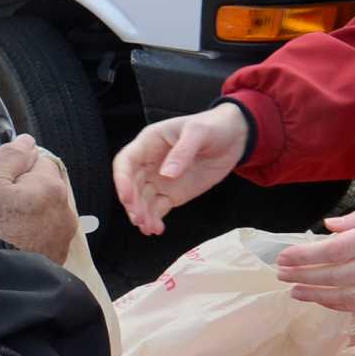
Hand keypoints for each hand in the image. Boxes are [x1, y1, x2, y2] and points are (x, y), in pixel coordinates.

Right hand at [0, 135, 77, 262]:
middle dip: (20, 194)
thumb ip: (10, 156)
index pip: (36, 161)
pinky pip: (40, 238)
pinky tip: (7, 246)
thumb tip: (27, 141)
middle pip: (40, 189)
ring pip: (41, 214)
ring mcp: (62, 238)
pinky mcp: (55, 259)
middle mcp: (64, 211)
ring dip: (24, 217)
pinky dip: (26, 239)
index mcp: (51, 187)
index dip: (12, 170)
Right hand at [112, 102, 248, 234]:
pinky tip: (156, 228)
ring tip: (148, 227)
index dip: (122, 179)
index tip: (127, 196)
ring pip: (142, 200)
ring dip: (142, 215)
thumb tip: (166, 174)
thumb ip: (182, 152)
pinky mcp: (172, 194)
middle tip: (139, 217)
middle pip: (131, 185)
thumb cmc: (212, 126)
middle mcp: (149, 163)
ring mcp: (160, 180)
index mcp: (149, 142)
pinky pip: (157, 209)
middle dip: (132, 203)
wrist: (232, 138)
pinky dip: (154, 219)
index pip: (126, 162)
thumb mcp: (198, 132)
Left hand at [272, 190, 354, 313]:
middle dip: (305, 277)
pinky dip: (344, 307)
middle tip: (281, 275)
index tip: (284, 255)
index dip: (305, 256)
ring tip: (296, 292)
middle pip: (338, 277)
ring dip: (319, 297)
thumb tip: (331, 228)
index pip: (336, 250)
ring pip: (351, 298)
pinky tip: (328, 302)